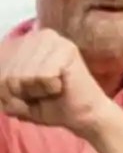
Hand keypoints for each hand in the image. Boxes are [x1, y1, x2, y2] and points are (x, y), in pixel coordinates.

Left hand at [0, 29, 115, 134]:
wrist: (84, 117)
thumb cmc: (51, 105)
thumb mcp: (13, 97)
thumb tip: (0, 81)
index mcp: (22, 42)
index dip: (6, 89)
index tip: (27, 93)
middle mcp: (37, 35)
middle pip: (7, 74)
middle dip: (21, 93)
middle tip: (42, 94)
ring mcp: (53, 40)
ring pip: (23, 76)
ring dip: (36, 91)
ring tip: (52, 90)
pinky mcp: (67, 50)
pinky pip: (42, 76)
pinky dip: (49, 89)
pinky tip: (61, 87)